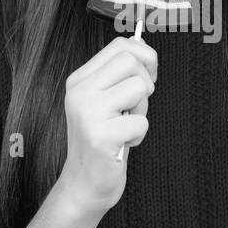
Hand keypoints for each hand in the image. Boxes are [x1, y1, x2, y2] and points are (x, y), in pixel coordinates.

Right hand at [58, 35, 157, 214]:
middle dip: (145, 82)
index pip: (120, 46)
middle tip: (136, 105)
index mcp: (80, 80)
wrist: (85, 183)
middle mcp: (80, 92)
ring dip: (142, 110)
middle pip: (130, 60)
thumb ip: (118, 74)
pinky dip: (139, 134)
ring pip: (138, 88)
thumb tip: (141, 44)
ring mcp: (88, 113)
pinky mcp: (101, 136)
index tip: (148, 75)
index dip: (144, 56)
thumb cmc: (102, 141)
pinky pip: (141, 121)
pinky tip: (123, 143)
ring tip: (126, 126)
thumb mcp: (105, 101)